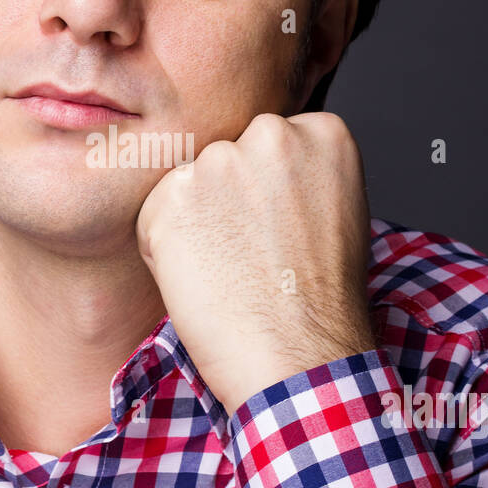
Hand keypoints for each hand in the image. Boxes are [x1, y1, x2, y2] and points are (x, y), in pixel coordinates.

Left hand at [135, 111, 375, 417]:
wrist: (301, 356)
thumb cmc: (321, 299)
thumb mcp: (334, 209)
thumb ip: (297, 172)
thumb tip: (256, 168)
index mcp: (321, 131)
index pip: (268, 144)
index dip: (266, 192)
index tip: (282, 228)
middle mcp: (270, 134)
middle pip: (226, 158)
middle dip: (227, 199)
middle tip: (253, 253)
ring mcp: (219, 163)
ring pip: (188, 184)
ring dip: (195, 223)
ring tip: (231, 270)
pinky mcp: (172, 198)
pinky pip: (153, 216)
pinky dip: (163, 249)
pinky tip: (204, 280)